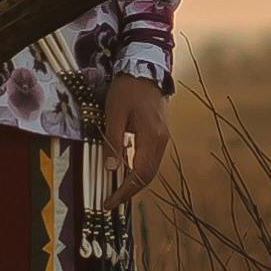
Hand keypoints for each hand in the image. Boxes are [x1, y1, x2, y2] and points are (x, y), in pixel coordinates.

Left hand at [102, 72, 170, 197]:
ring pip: (150, 168)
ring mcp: (162, 138)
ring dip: (134, 181)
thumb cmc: (128, 89)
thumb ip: (113, 141)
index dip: (124, 191)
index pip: (140, 175)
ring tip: (115, 189)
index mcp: (152, 138)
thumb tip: (111, 169)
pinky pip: (149, 158)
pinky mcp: (158, 134)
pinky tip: (123, 170)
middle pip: (148, 176)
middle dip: (129, 191)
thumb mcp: (114, 113)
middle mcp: (161, 141)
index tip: (109, 202)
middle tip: (110, 200)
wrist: (145, 68)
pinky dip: (137, 169)